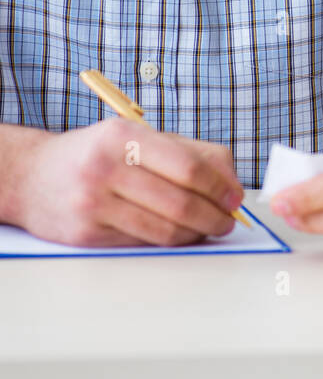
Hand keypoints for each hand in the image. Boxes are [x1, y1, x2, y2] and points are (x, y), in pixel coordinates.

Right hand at [15, 118, 244, 246]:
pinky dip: (170, 242)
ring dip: (196, 234)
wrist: (32, 177)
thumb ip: (188, 151)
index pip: (188, 166)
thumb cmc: (96, 154)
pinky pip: (143, 243)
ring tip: (208, 229)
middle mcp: (105, 168)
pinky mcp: (87, 235)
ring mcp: (93, 204)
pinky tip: (179, 235)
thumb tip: (231, 182)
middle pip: (180, 202)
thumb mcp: (136, 135)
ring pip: (165, 229)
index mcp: (123, 135)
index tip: (235, 198)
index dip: (220, 186)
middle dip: (214, 216)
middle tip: (227, 221)